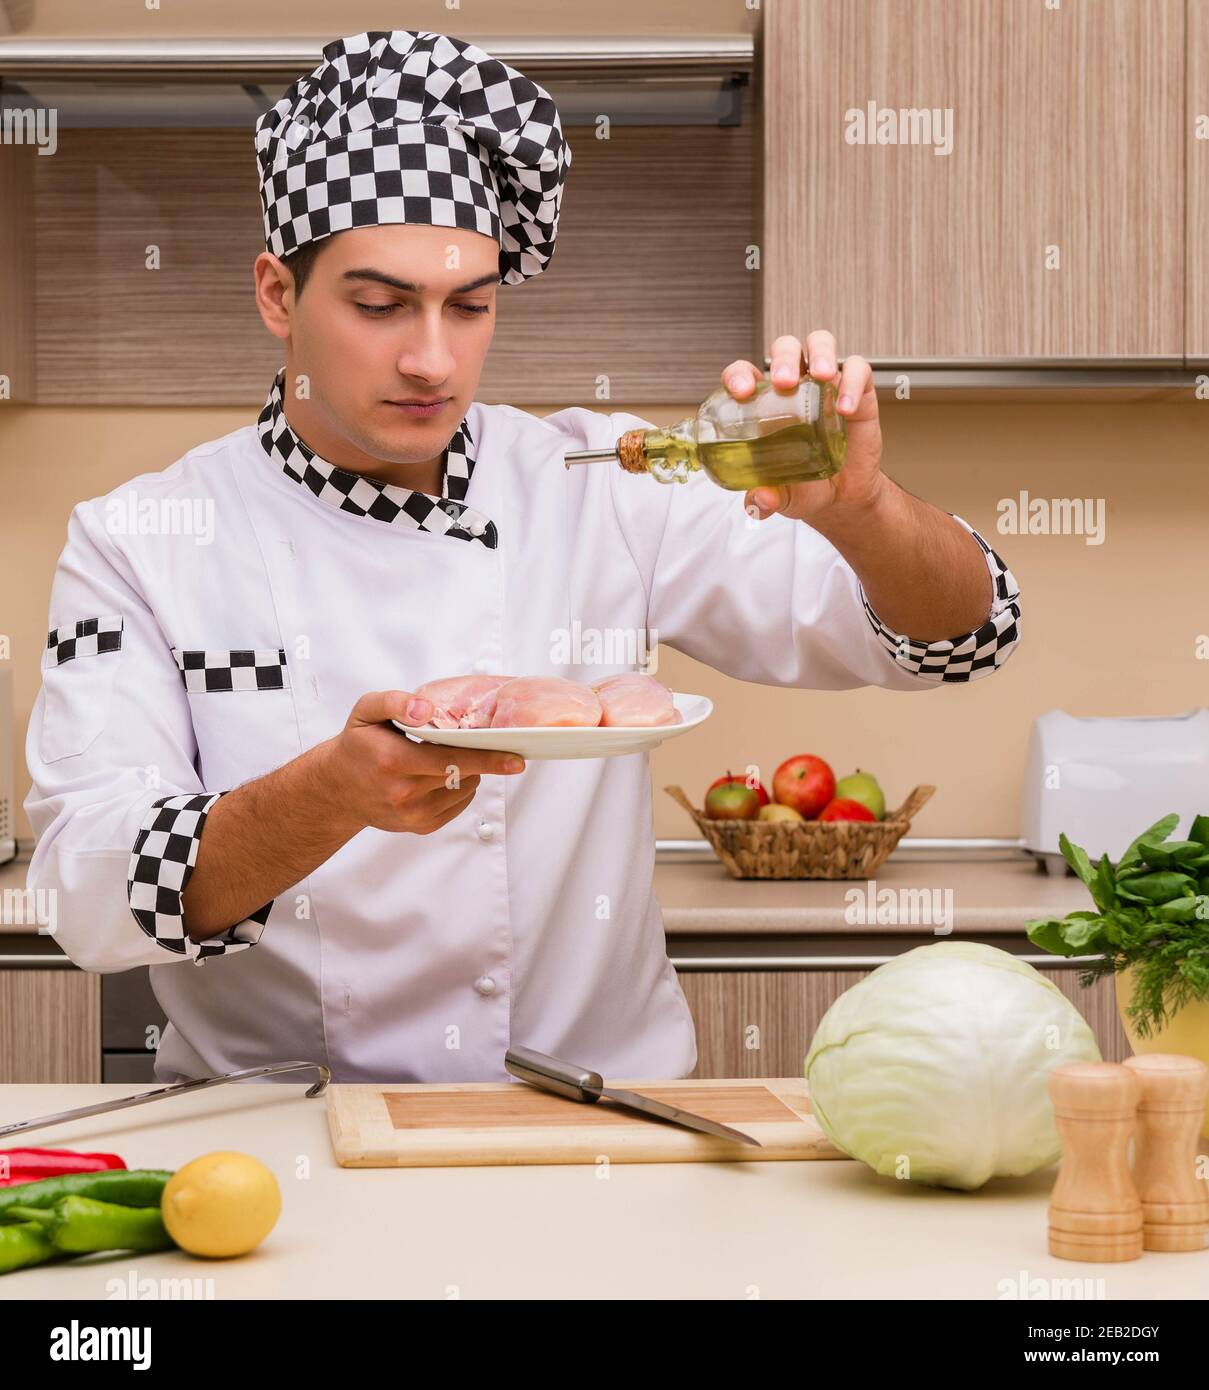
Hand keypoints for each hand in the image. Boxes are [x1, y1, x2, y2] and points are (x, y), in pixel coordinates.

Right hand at [318, 690, 525, 835]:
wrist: (337, 788)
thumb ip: (395, 702)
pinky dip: (460, 788)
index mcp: (394, 762)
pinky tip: (442, 776)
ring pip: (464, 789)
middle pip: (463, 775)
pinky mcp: (420, 827)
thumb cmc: (357, 745)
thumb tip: (426, 710)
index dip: (487, 758)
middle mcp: (404, 793)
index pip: (452, 760)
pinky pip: (458, 804)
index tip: (516, 758)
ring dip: (468, 772)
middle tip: (496, 747)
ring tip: (448, 758)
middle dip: (483, 759)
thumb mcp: (366, 711)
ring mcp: (412, 814)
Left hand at [720, 331, 883, 524]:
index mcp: (764, 404)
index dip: (738, 375)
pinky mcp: (858, 392)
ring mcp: (826, 385)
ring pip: (821, 344)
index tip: (741, 392)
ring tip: (821, 376)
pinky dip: (853, 382)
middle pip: (785, 349)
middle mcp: (794, 387)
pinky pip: (858, 370)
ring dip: (820, 352)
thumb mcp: (781, 497)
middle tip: (783, 382)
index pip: (745, 374)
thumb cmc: (804, 487)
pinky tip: (847, 409)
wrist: (843, 497)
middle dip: (782, 358)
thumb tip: (758, 501)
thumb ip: (765, 500)